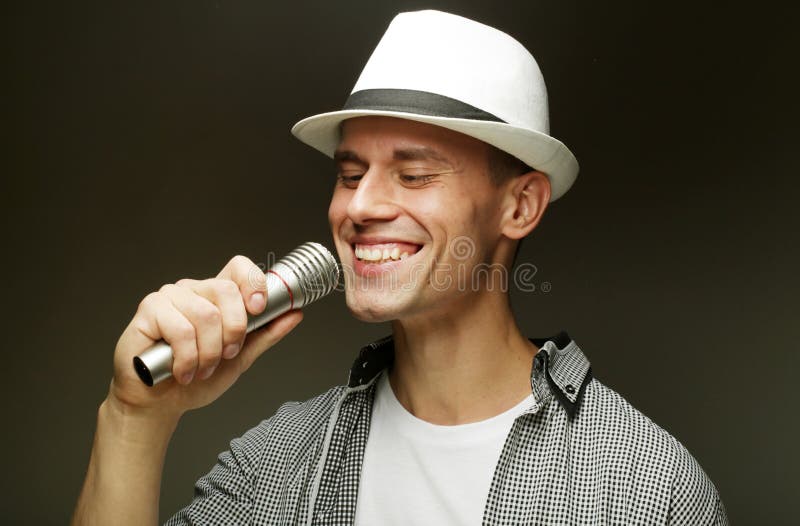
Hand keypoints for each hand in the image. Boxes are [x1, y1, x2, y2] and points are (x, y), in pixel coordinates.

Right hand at [108, 255, 302, 419]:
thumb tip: (295, 314)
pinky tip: (182, 371)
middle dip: (234, 332)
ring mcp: (170, 297)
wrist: (160, 403)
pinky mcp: (149, 310)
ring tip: (201, 369)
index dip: (254, 282)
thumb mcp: (241, 358)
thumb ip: (265, 334)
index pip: (239, 267)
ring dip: (209, 353)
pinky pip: (181, 329)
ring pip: (207, 315)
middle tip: (226, 356)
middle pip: (227, 291)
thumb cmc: (196, 378)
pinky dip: (188, 358)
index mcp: (217, 296)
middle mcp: (194, 290)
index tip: (259, 309)